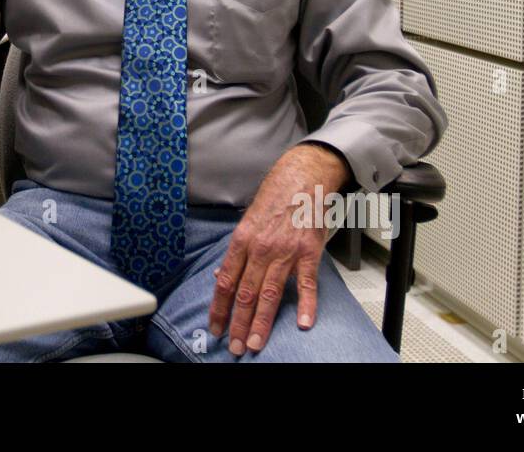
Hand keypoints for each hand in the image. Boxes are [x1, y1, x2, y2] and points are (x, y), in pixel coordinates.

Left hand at [208, 142, 349, 355]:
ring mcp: (285, 251)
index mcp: (242, 241)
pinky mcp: (308, 252)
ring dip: (262, 323)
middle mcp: (260, 249)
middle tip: (235, 347)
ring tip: (255, 343)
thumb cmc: (275, 199)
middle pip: (245, 293)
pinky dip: (306, 305)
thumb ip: (237, 251)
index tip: (215, 327)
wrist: (302, 177)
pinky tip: (303, 324)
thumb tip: (223, 274)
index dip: (218, 308)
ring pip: (270, 294)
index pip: (225, 282)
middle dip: (238, 324)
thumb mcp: (247, 222)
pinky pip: (306, 283)